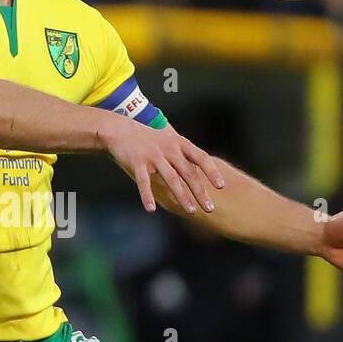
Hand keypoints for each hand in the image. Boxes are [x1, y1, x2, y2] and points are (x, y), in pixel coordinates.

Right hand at [105, 117, 224, 214]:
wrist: (122, 130)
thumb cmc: (150, 140)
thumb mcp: (171, 142)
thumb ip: (185, 157)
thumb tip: (203, 173)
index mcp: (180, 144)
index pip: (201, 157)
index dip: (212, 172)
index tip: (221, 186)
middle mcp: (169, 149)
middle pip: (188, 172)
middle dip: (200, 192)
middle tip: (209, 208)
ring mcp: (153, 155)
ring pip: (171, 178)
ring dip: (182, 196)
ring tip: (191, 211)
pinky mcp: (137, 162)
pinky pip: (144, 182)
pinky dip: (147, 196)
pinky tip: (151, 209)